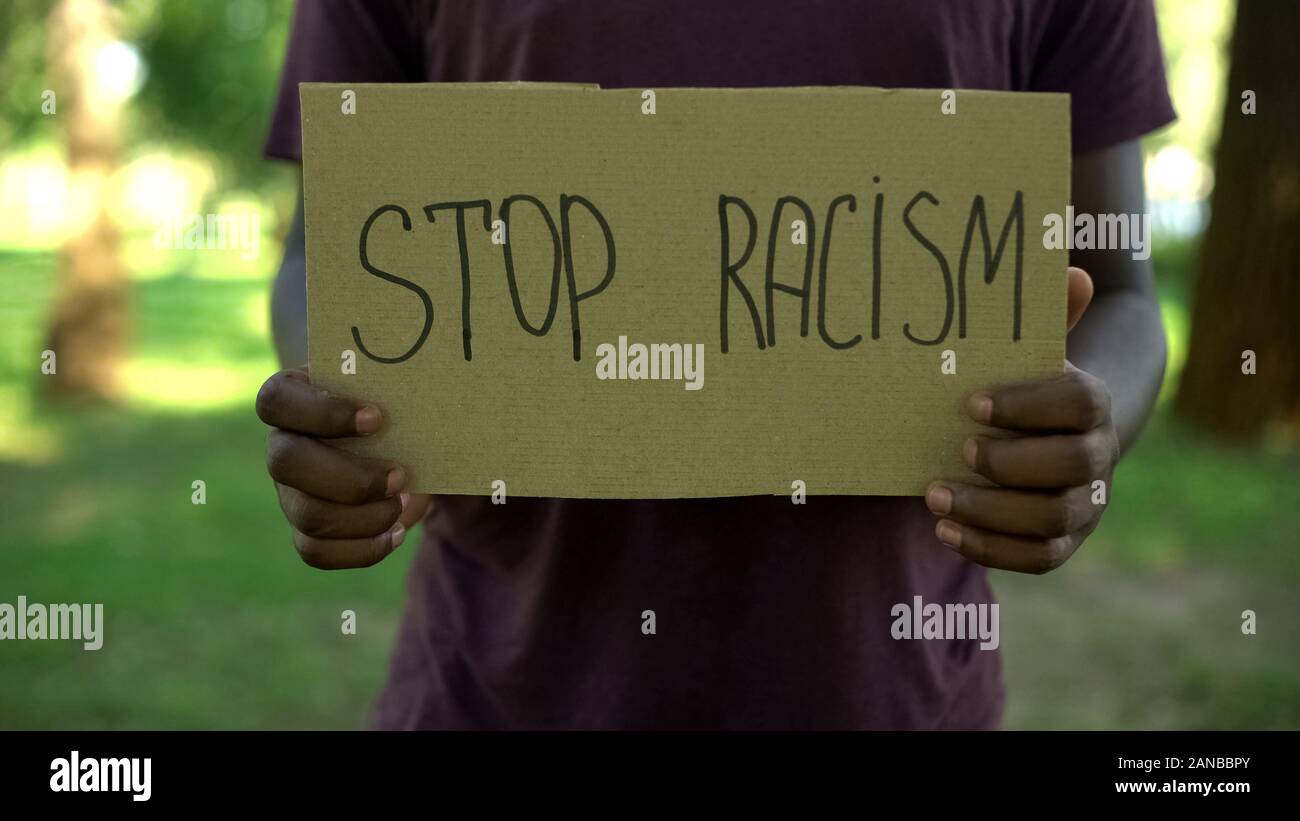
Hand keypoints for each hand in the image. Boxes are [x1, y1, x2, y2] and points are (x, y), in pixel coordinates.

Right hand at [255, 368, 432, 568]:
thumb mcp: (400, 395)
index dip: (321, 412)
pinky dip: (363, 547)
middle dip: (350, 477)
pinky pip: (316, 551)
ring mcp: (288, 491)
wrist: (403, 446)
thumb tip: (432, 415)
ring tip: (403, 503)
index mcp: (292, 399)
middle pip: (285, 463)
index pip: (276, 400)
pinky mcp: (305, 528)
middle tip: (400, 476)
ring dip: (364, 517)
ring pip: (307, 515)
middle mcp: (281, 445)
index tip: (376, 418)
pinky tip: (397, 533)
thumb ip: (404, 397)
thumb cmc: (396, 409)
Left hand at [925, 268, 1118, 573]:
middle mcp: (1099, 455)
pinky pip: (1038, 558)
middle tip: (960, 451)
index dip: (1028, 405)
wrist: (1049, 432)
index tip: (972, 403)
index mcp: (1092, 403)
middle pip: (1071, 466)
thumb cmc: (1023, 384)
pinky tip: (946, 530)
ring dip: (990, 510)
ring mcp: (1086, 503)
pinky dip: (990, 548)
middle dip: (1011, 463)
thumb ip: (1047, 316)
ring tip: (934, 495)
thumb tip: (1074, 270)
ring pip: (1052, 517)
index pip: (1079, 404)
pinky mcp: (1064, 541)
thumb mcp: (1029, 349)